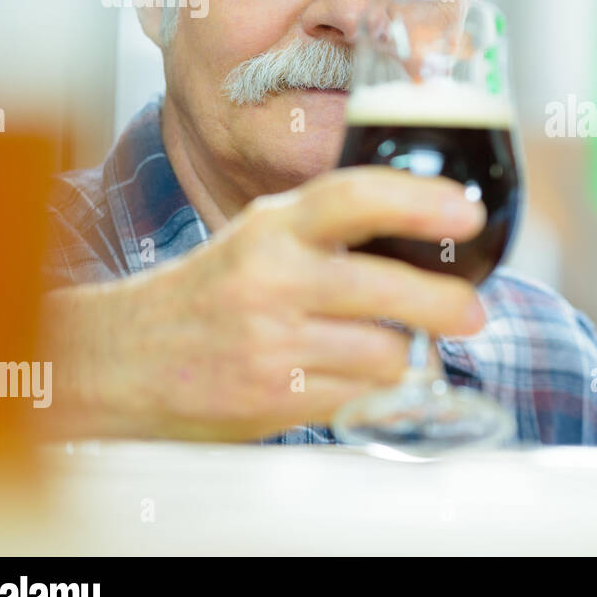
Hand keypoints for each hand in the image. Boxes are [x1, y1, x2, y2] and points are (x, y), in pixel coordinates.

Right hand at [40, 166, 486, 440]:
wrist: (123, 360)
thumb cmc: (213, 292)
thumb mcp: (263, 237)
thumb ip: (331, 228)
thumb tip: (433, 226)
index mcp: (273, 227)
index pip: (353, 196)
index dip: (419, 200)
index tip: (466, 213)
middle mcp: (271, 279)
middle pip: (385, 286)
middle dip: (445, 303)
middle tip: (472, 311)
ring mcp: (271, 343)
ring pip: (385, 352)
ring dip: (409, 356)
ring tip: (406, 349)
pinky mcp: (274, 399)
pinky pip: (362, 397)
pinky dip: (380, 391)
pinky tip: (371, 379)